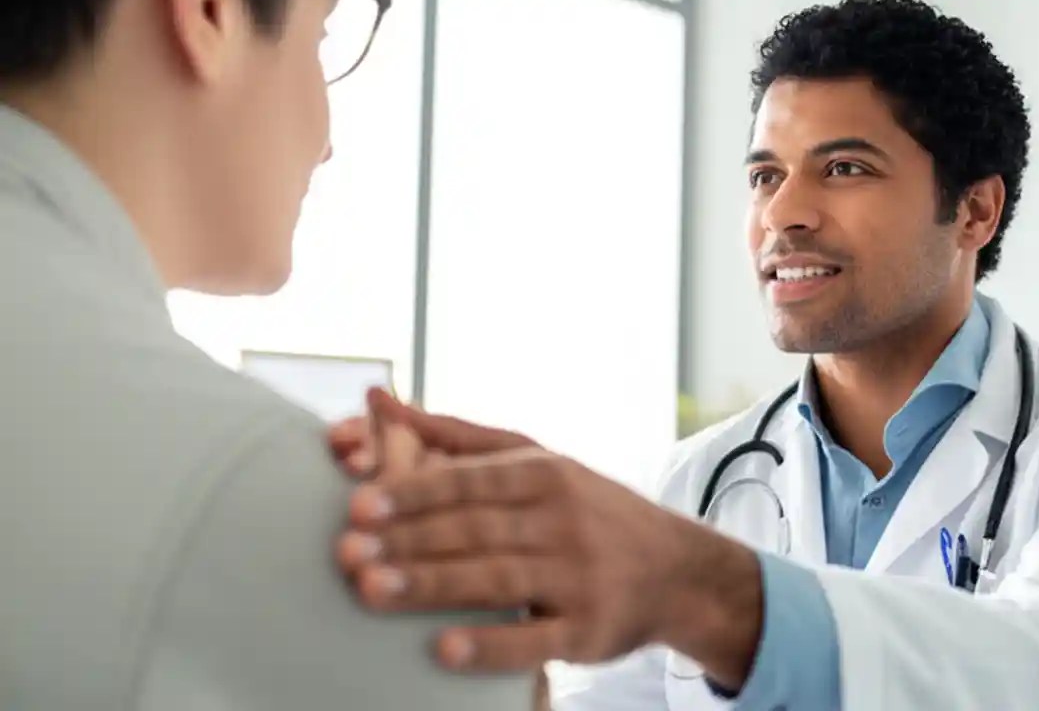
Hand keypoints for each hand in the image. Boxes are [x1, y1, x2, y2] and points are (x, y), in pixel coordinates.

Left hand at [336, 390, 764, 689]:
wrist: (678, 570)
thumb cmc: (589, 510)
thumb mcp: (541, 461)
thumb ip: (461, 436)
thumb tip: (381, 402)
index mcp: (548, 476)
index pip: (474, 482)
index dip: (416, 494)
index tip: (360, 504)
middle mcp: (565, 522)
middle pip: (476, 530)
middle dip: (409, 540)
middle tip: (347, 551)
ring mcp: (579, 578)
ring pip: (496, 579)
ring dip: (431, 585)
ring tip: (371, 590)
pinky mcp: (587, 632)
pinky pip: (534, 639)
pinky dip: (489, 645)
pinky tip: (442, 650)